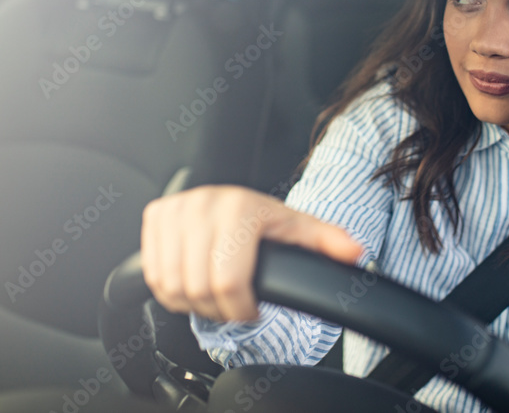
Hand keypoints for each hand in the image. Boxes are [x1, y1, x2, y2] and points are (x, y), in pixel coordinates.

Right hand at [141, 185, 363, 320]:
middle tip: (233, 307)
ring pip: (171, 285)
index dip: (240, 310)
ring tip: (214, 298)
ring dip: (192, 303)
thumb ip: (327, 242)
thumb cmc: (264, 219)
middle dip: (218, 309)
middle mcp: (201, 203)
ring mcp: (174, 209)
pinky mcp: (155, 216)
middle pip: (198, 287)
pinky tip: (191, 285)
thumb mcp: (297, 229)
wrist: (229, 198)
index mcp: (238, 208)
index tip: (251, 312)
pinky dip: (170, 292)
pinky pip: (153, 275)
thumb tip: (355, 253)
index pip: (228, 282)